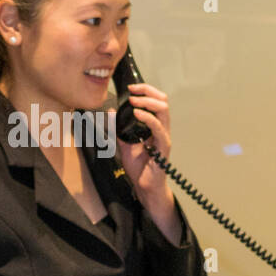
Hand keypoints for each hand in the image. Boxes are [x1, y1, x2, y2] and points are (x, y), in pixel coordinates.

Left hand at [111, 82, 172, 208]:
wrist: (144, 187)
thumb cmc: (139, 167)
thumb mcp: (124, 143)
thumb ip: (118, 128)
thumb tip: (111, 111)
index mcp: (154, 126)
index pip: (156, 101)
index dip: (146, 91)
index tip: (131, 88)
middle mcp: (162, 129)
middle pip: (163, 102)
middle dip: (148, 91)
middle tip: (133, 90)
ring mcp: (164, 137)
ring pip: (164, 111)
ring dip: (148, 102)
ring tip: (134, 101)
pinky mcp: (163, 148)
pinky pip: (159, 129)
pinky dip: (148, 118)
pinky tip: (137, 114)